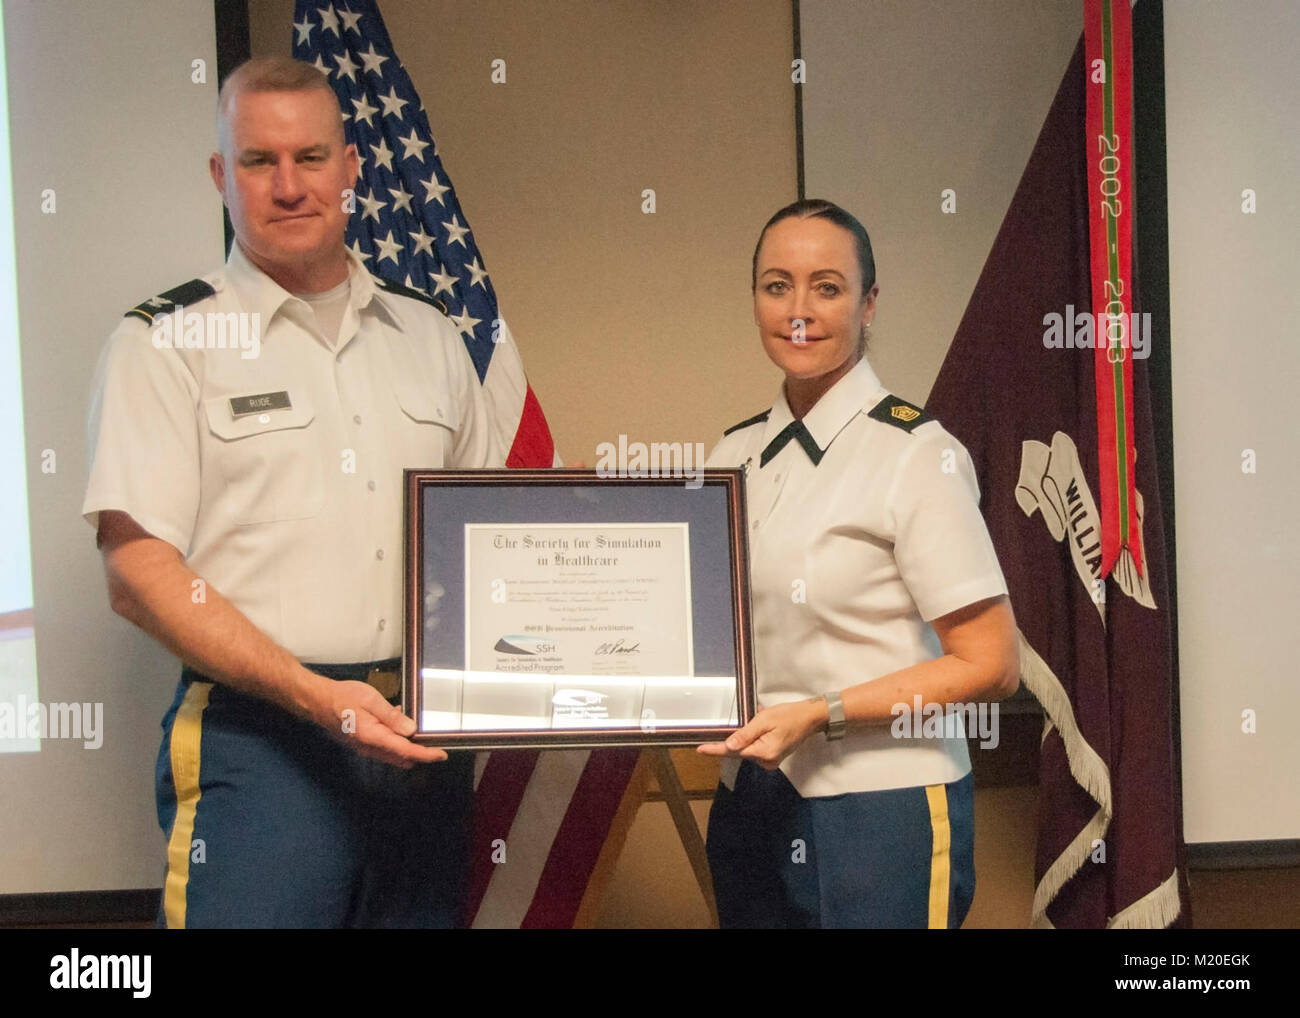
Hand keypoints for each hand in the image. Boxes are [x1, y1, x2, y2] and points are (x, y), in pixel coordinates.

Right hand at [312, 679, 447, 768]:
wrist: (317, 702)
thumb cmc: (342, 698)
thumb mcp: (370, 700)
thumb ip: (391, 716)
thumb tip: (410, 730)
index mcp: (373, 737)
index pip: (406, 750)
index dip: (426, 754)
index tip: (441, 755)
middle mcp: (369, 748)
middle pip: (401, 757)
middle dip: (419, 752)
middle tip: (434, 741)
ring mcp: (364, 748)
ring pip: (393, 755)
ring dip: (407, 747)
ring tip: (417, 730)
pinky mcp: (361, 745)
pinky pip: (383, 749)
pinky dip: (395, 741)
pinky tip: (397, 723)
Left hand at [697, 698, 827, 769]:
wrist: (810, 718)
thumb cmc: (789, 716)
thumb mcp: (764, 720)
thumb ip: (745, 734)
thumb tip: (728, 746)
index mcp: (764, 753)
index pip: (733, 752)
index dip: (715, 749)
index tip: (700, 749)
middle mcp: (766, 761)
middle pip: (741, 751)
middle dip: (737, 737)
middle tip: (749, 720)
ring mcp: (771, 760)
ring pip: (748, 749)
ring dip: (748, 735)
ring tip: (762, 719)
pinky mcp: (773, 757)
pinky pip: (756, 747)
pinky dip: (755, 737)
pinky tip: (764, 725)